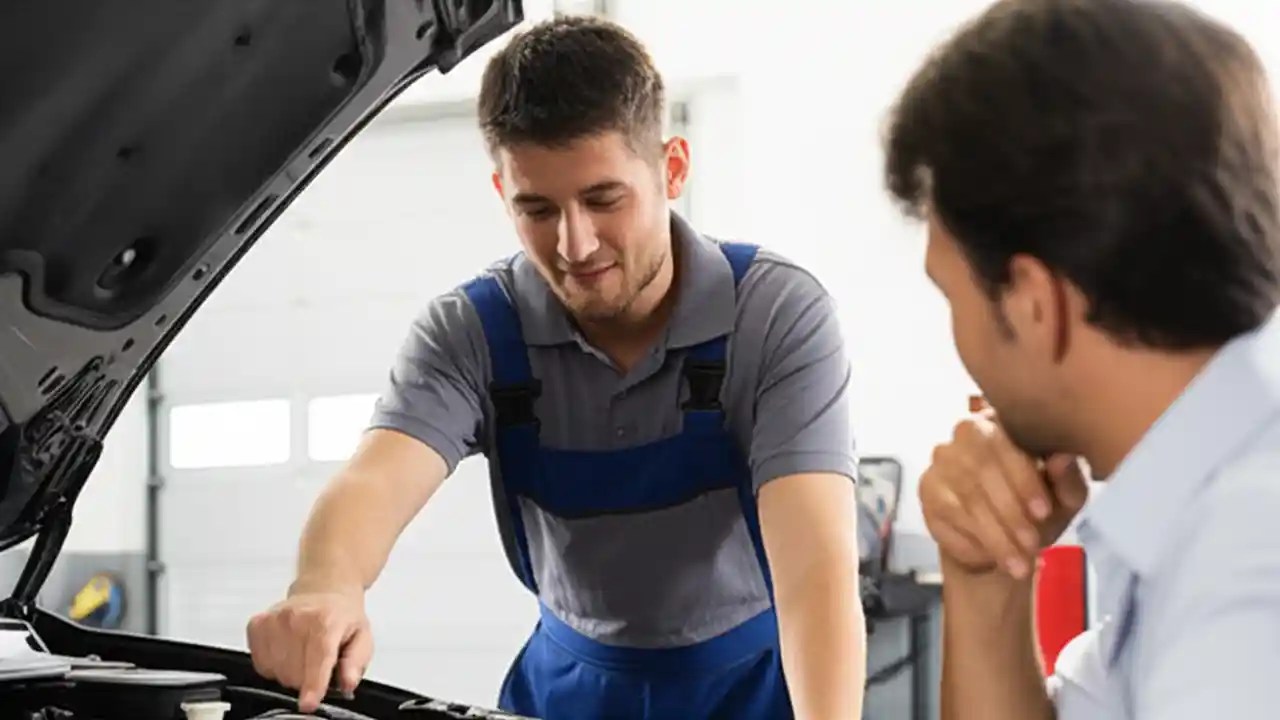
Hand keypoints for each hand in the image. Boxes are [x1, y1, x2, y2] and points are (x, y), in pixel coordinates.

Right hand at [246, 588, 373, 711]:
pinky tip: (287, 649)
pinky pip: (261, 666)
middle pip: (295, 675)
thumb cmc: (341, 614)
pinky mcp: (257, 625)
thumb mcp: (362, 637)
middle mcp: (297, 618)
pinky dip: (274, 666)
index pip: (317, 659)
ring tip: (304, 652)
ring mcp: (273, 620)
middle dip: (308, 679)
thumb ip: (356, 662)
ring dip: (291, 673)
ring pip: (277, 673)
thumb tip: (348, 682)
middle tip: (318, 661)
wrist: (323, 588)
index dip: (313, 685)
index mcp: (326, 621)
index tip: (308, 703)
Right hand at [919, 412, 1088, 579]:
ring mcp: (941, 461)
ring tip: (1018, 563)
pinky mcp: (926, 490)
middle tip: (1032, 544)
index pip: (1006, 444)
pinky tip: (990, 557)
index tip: (1044, 513)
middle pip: (980, 470)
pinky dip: (971, 541)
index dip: (1023, 480)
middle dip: (1009, 512)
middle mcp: (965, 433)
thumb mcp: (1063, 499)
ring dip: (993, 535)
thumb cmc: (1037, 510)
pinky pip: (946, 516)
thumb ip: (1067, 481)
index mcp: (1005, 423)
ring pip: (964, 498)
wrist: (1000, 540)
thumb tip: (1062, 458)